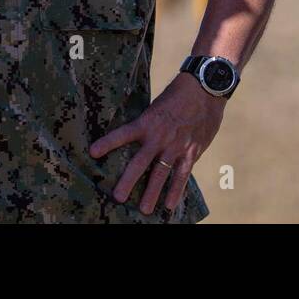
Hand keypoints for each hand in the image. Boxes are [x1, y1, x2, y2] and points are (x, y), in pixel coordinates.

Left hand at [90, 71, 225, 215]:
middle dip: (128, 181)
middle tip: (118, 197)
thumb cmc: (179, 94)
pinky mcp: (191, 152)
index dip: (108, 143)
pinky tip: (169, 205)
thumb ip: (149, 122)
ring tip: (144, 210)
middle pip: (139, 163)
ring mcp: (176, 146)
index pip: (123, 134)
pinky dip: (176, 191)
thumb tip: (138, 133)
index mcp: (148, 122)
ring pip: (160, 174)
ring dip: (152, 193)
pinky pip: (182, 175)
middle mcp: (159, 137)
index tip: (93, 152)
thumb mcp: (158, 105)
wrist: (206, 88)